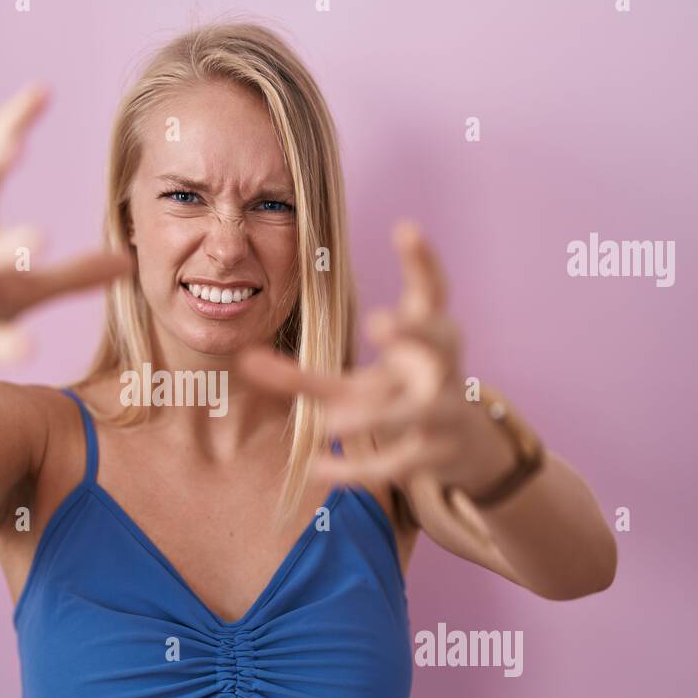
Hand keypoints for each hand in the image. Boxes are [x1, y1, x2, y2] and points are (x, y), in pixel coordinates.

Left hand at [236, 222, 515, 496]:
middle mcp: (441, 369)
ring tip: (330, 425)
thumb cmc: (396, 398)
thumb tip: (241, 360)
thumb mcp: (352, 383)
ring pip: (415, 412)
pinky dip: (358, 469)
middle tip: (377, 321)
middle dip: (411, 334)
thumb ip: (299, 374)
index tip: (405, 228)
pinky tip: (316, 467)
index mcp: (427, 337)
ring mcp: (443, 412)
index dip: (422, 261)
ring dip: (375, 415)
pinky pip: (398, 463)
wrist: (457, 446)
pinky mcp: (434, 455)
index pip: (432, 292)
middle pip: (439, 343)